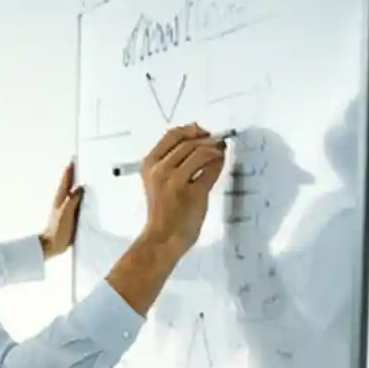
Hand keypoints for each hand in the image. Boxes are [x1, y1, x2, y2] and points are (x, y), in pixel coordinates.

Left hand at [39, 162, 83, 258]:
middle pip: (69, 184)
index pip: (66, 180)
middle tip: (80, 164)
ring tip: (85, 177)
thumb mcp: (66, 213)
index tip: (74, 159)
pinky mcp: (70, 216)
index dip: (70, 169)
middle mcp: (63, 201)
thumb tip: (80, 187)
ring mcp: (66, 208)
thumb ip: (72, 200)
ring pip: (73, 192)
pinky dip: (81, 197)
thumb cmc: (57, 230)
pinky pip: (77, 203)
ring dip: (78, 184)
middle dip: (74, 174)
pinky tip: (86, 198)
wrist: (52, 245)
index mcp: (61, 198)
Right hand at [139, 122, 226, 254]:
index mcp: (149, 165)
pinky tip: (219, 165)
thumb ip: (172, 160)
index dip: (192, 130)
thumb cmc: (162, 210)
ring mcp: (176, 181)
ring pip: (201, 152)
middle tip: (218, 144)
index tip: (204, 133)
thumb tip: (197, 135)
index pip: (172, 135)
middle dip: (207, 140)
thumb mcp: (158, 180)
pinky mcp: (194, 192)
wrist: (163, 237)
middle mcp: (160, 170)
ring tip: (219, 154)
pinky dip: (218, 163)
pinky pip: (211, 169)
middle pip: (189, 142)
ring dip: (215, 150)